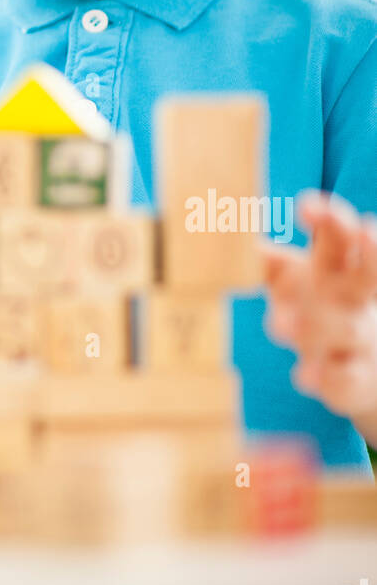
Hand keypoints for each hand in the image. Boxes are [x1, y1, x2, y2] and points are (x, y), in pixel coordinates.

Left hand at [263, 190, 376, 420]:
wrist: (357, 365)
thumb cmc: (315, 304)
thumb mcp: (289, 277)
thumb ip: (262, 259)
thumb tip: (223, 232)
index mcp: (336, 267)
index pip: (339, 236)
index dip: (329, 218)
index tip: (306, 206)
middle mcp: (355, 298)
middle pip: (369, 272)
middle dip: (371, 252)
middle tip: (366, 230)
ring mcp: (360, 337)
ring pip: (349, 327)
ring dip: (319, 324)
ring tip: (280, 324)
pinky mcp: (355, 377)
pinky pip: (346, 377)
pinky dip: (327, 377)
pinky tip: (305, 375)